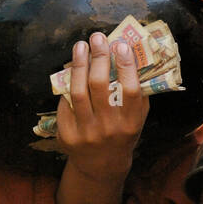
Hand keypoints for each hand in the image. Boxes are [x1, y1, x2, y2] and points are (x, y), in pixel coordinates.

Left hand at [55, 33, 149, 203]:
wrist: (101, 166)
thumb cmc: (122, 134)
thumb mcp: (137, 119)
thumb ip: (137, 93)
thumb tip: (132, 56)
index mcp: (129, 124)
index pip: (129, 92)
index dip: (126, 67)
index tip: (121, 45)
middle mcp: (107, 129)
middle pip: (99, 86)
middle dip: (98, 58)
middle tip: (97, 37)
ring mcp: (85, 133)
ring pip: (78, 92)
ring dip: (79, 65)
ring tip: (81, 46)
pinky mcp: (66, 134)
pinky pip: (65, 103)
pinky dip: (69, 84)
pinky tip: (72, 70)